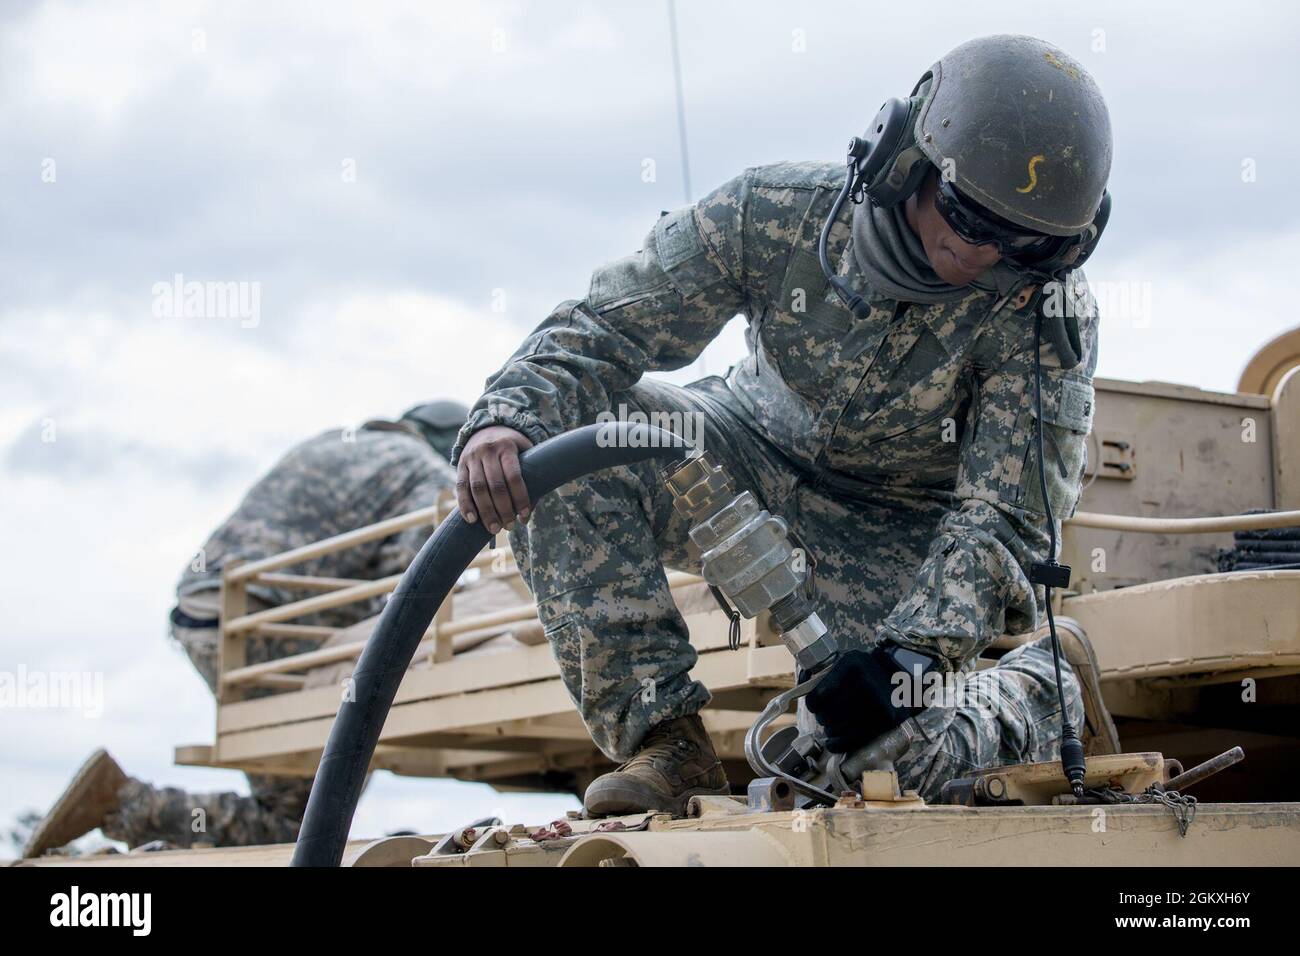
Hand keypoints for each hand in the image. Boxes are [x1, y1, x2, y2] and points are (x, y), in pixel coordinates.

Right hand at [456, 426, 533, 533]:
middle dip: (503, 509)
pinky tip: (472, 520)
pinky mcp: (460, 465)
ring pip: (477, 488)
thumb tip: (529, 511)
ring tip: (494, 529)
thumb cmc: (513, 447)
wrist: (487, 428)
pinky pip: (461, 487)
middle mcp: (487, 450)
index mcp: (507, 446)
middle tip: (509, 527)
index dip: (520, 498)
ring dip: (486, 512)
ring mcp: (472, 457)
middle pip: (495, 485)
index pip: (514, 476)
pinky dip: (465, 505)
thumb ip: (531, 475)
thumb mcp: (526, 452)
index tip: (525, 516)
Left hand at [805, 645, 933, 753]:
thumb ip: (822, 671)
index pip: (819, 695)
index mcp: (852, 664)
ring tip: (832, 725)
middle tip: (825, 716)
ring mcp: (878, 703)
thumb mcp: (846, 662)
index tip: (815, 704)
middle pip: (827, 714)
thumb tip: (803, 685)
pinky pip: (852, 740)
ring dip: (829, 730)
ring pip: (837, 728)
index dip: (812, 703)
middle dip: (822, 717)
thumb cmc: (865, 672)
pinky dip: (837, 744)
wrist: (902, 679)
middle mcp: (866, 682)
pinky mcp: (886, 721)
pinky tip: (833, 741)